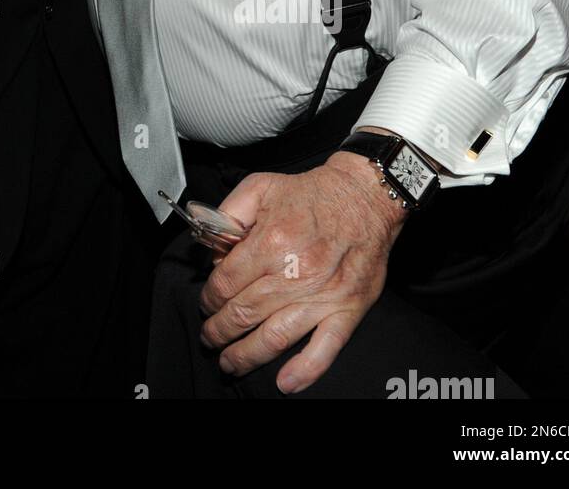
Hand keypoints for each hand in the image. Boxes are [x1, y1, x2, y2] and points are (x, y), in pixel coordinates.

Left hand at [198, 154, 406, 392]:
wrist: (363, 197)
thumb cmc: (311, 193)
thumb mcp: (259, 187)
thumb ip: (227, 213)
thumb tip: (208, 244)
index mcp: (271, 241)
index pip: (226, 283)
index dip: (208, 298)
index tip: (205, 303)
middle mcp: (295, 272)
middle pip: (244, 313)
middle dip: (220, 330)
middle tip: (210, 337)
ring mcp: (323, 295)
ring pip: (275, 337)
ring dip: (246, 355)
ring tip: (230, 362)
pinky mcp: (347, 309)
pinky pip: (325, 348)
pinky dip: (305, 369)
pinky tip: (285, 382)